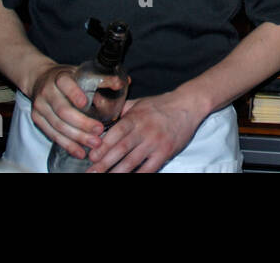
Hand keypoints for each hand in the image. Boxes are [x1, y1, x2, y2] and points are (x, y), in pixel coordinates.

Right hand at [28, 63, 102, 159]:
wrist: (40, 80)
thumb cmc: (66, 77)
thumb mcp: (81, 72)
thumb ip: (101, 78)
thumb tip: (124, 82)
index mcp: (59, 77)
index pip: (65, 84)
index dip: (74, 93)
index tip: (85, 103)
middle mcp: (47, 92)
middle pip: (63, 110)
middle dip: (82, 123)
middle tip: (99, 130)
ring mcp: (40, 107)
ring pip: (58, 126)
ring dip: (76, 137)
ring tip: (93, 144)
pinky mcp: (37, 119)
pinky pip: (52, 135)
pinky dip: (66, 144)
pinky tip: (79, 151)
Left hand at [86, 91, 204, 172]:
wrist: (188, 106)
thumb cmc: (161, 105)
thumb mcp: (139, 103)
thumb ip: (120, 110)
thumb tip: (100, 111)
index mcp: (136, 117)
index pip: (117, 132)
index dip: (103, 145)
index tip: (91, 156)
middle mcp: (145, 130)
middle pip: (121, 149)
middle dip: (104, 163)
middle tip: (91, 172)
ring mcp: (156, 142)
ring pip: (132, 161)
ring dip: (117, 172)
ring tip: (105, 178)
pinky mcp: (165, 152)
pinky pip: (149, 168)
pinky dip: (138, 175)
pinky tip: (129, 178)